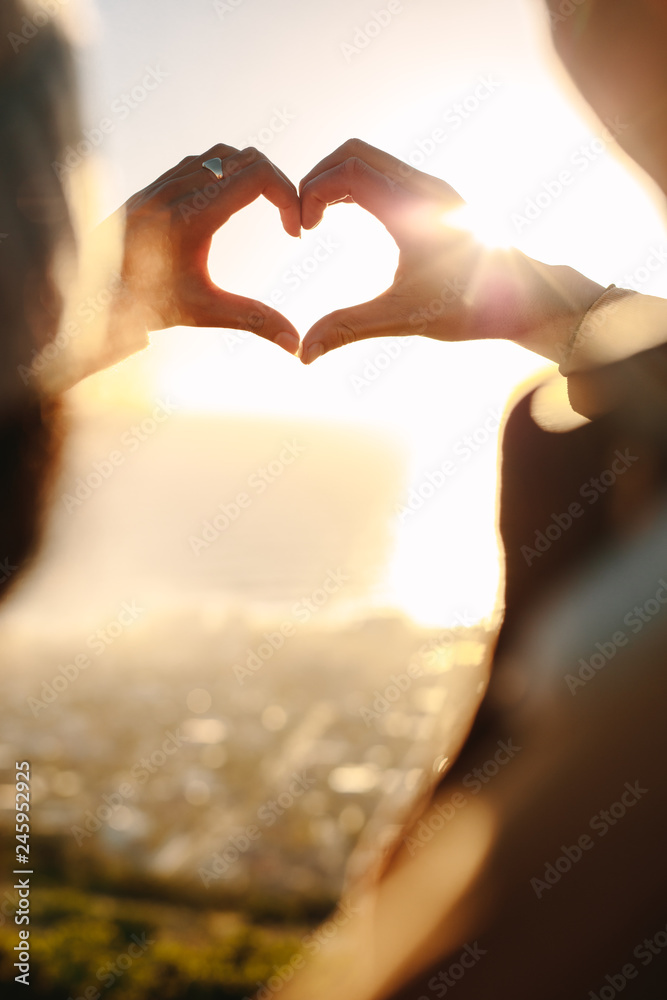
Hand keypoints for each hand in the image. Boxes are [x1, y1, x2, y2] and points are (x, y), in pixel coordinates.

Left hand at [117, 143, 301, 354]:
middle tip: (285, 219)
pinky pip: (195, 163)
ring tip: (263, 208)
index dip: (287, 195)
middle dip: (275, 185)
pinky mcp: (150, 189)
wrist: (92, 298)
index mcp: (193, 216)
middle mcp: (176, 191)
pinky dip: (222, 173)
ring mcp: (160, 185)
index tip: (293, 229)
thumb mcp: (206, 312)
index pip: (257, 176)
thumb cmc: (147, 306)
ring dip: (250, 175)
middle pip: (245, 159)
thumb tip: (296, 347)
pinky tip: (228, 205)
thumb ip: (255, 321)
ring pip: (220, 155)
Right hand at [298, 139, 603, 364]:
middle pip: (354, 153)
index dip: (313, 191)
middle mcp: (424, 187)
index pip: (349, 170)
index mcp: (414, 207)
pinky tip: (344, 217)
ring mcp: (432, 188)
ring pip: (371, 160)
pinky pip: (386, 173)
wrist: (526, 299)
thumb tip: (304, 354)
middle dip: (318, 179)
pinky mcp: (436, 198)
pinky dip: (357, 185)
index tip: (303, 229)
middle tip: (304, 219)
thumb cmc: (471, 306)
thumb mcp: (404, 317)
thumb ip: (349, 328)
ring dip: (337, 181)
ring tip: (318, 219)